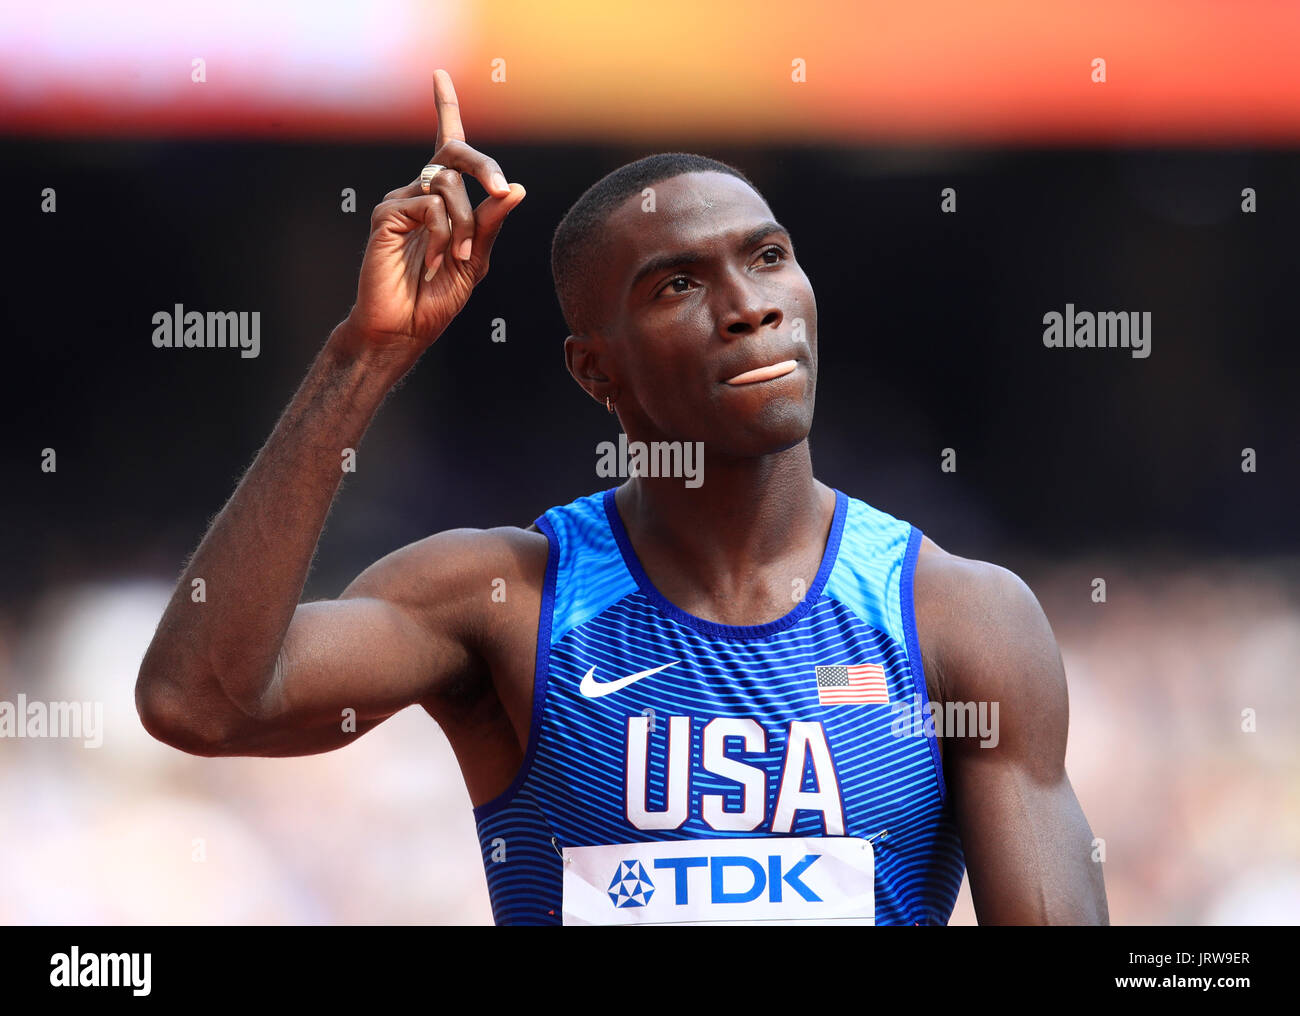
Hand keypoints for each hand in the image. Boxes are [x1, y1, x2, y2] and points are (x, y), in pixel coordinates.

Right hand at [344, 69, 525, 360]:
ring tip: (457, 260)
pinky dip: (443, 236)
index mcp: (444, 200)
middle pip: (454, 153)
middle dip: (484, 167)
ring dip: (464, 226)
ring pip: (448, 187)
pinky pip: (430, 206)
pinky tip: (435, 262)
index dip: (445, 108)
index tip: (439, 74)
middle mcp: (421, 192)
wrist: (404, 328)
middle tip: (500, 188)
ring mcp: (401, 201)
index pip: (447, 146)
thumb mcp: (477, 261)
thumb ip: (491, 225)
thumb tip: (516, 189)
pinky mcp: (386, 214)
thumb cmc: (437, 297)